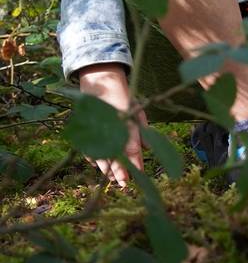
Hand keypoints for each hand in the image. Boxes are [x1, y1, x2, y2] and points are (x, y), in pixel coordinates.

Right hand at [77, 63, 146, 183]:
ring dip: (106, 167)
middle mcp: (110, 128)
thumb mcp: (138, 110)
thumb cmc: (124, 95)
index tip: (136, 176)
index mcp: (126, 123)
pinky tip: (98, 164)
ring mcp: (95, 129)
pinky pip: (88, 148)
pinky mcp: (85, 128)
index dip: (133, 164)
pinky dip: (94, 157)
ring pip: (99, 154)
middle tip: (123, 183)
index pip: (130, 149)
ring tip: (113, 178)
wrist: (100, 78)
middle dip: (119, 171)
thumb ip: (142, 131)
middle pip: (113, 156)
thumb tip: (146, 149)